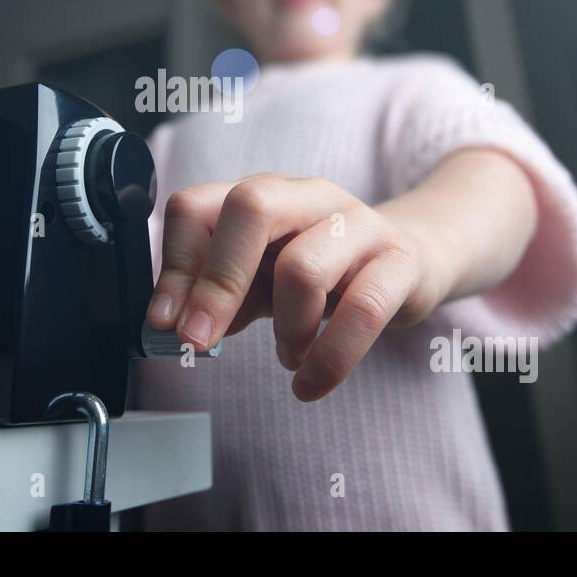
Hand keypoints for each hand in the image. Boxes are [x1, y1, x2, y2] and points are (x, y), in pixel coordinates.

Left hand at [145, 173, 451, 401]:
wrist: (410, 261)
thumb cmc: (322, 270)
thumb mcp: (260, 279)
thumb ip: (219, 296)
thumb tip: (174, 328)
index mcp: (261, 195)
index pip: (197, 207)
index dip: (175, 266)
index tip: (165, 322)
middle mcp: (306, 196)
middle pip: (250, 207)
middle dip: (216, 283)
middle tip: (200, 341)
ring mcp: (358, 224)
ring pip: (304, 266)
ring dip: (286, 330)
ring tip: (288, 356)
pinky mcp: (400, 262)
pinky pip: (363, 309)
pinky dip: (330, 358)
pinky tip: (312, 381)